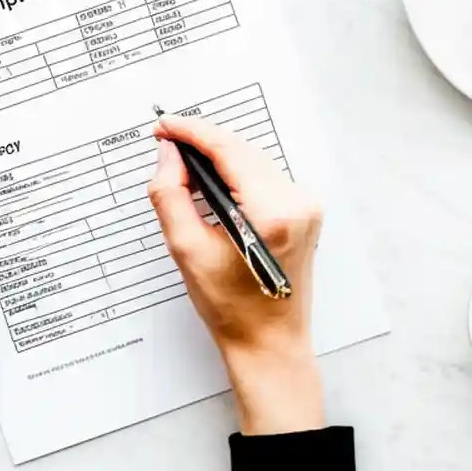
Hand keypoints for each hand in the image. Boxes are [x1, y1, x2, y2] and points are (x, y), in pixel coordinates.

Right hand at [148, 114, 324, 434]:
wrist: (269, 343)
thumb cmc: (231, 308)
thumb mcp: (186, 250)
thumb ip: (171, 195)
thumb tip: (168, 155)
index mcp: (273, 213)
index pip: (228, 150)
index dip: (192, 132)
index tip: (165, 127)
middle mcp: (297, 203)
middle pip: (242, 150)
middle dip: (203, 143)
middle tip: (166, 145)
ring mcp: (307, 206)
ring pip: (254, 161)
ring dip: (220, 157)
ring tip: (185, 164)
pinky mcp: (306, 212)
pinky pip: (265, 177)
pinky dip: (238, 173)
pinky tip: (214, 182)